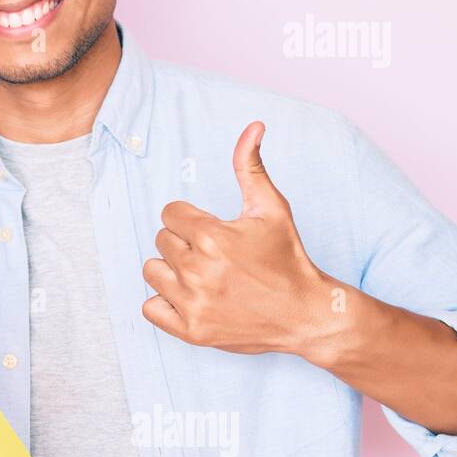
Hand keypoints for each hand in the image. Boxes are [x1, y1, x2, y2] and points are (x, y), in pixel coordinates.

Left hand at [140, 121, 335, 355]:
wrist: (306, 314)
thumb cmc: (287, 258)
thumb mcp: (272, 208)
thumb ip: (251, 167)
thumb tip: (253, 126)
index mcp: (212, 236)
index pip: (170, 214)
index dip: (191, 219)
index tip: (213, 231)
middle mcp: (198, 270)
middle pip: (161, 240)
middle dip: (184, 243)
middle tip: (215, 256)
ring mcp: (193, 303)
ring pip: (152, 271)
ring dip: (171, 271)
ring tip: (202, 276)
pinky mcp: (190, 331)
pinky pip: (150, 308)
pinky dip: (165, 303)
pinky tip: (192, 298)